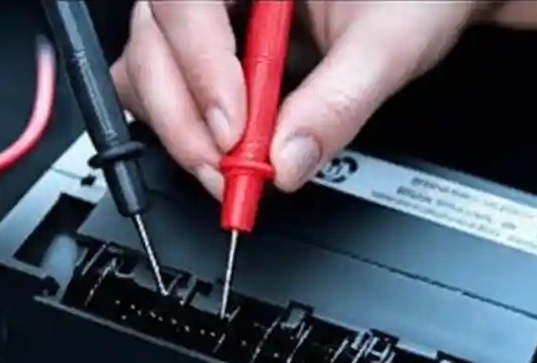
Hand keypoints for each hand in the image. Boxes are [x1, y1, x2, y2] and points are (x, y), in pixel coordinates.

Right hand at [110, 1, 477, 197]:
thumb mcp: (388, 41)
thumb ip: (339, 101)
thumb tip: (289, 160)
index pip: (186, 1)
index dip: (199, 67)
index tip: (234, 130)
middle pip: (154, 39)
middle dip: (182, 116)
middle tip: (226, 171)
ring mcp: (206, 13)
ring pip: (149, 67)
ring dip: (179, 127)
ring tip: (229, 169)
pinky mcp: (208, 50)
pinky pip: (169, 87)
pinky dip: (189, 128)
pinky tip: (229, 152)